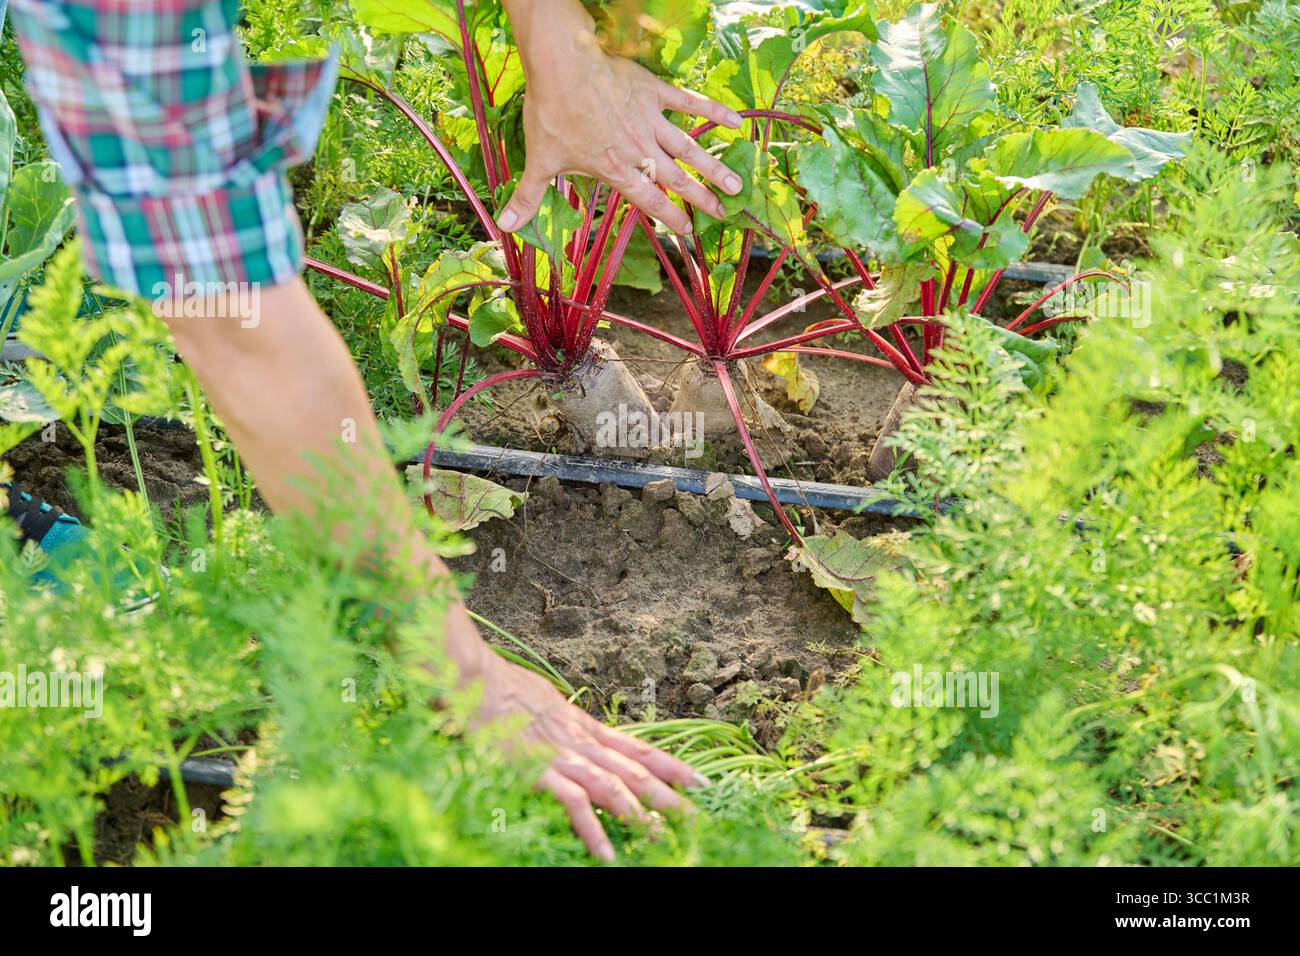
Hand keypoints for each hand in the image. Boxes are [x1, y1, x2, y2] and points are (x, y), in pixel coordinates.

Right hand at [471, 650, 705, 860]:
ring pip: (613, 787)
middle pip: (635, 770)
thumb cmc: (504, 688)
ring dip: (640, 814)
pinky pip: (572, 804)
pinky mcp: (538, 771)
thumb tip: (582, 734)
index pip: (638, 748)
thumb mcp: (547, 704)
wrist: (475, 679)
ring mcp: (562, 757)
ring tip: (663, 837)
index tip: (700, 781)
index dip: (672, 765)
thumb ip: (567, 725)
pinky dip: (592, 829)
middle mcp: (581, 742)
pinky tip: (606, 853)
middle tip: (698, 815)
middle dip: (669, 795)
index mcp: (585, 727)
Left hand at [498, 0, 743, 234]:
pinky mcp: (654, 91)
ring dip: (715, 166)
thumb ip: (527, 196)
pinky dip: (713, 112)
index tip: (689, 233)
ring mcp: (650, 120)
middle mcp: (640, 149)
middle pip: (678, 180)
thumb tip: (505, 226)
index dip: (672, 220)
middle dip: (703, 199)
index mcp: (617, 170)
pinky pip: (689, 103)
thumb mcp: (538, 160)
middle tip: (726, 213)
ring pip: (690, 148)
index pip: (650, 202)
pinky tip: (737, 121)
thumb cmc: (551, 113)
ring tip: (738, 182)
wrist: (562, 65)